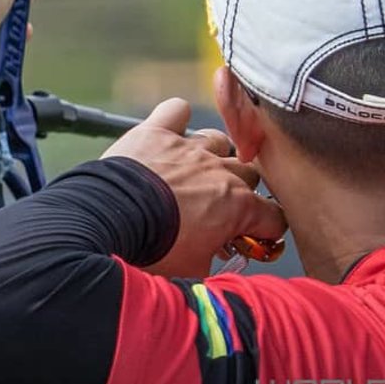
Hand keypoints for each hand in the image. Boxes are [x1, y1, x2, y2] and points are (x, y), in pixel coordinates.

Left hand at [103, 98, 287, 278]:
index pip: (273, 216)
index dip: (267, 229)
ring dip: (214, 156)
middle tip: (221, 209)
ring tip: (197, 172)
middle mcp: (218, 170)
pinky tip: (173, 129)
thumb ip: (216, 264)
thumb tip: (217, 265)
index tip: (255, 236)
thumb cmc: (153, 250)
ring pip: (218, 141)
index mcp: (236, 206)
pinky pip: (176, 110)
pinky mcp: (156, 133)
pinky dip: (177, 117)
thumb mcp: (195, 272)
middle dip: (241, 192)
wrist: (111, 222)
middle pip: (249, 174)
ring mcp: (187, 148)